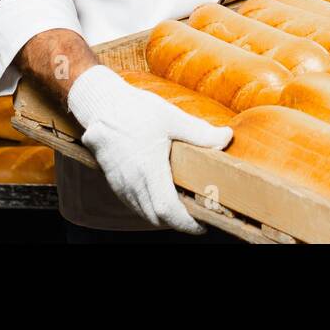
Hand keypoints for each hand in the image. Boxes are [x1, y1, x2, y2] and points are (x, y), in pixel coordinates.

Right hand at [66, 65, 232, 232]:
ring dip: (164, 216)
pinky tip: (163, 194)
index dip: (186, 223)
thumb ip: (200, 132)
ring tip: (184, 205)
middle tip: (199, 213)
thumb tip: (226, 138)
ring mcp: (121, 184)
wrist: (102, 106)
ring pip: (144, 213)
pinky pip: (134, 204)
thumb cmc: (136, 110)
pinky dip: (150, 207)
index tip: (203, 223)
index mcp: (148, 170)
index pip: (167, 211)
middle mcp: (132, 183)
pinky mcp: (115, 182)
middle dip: (179, 222)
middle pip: (157, 218)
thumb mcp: (172, 117)